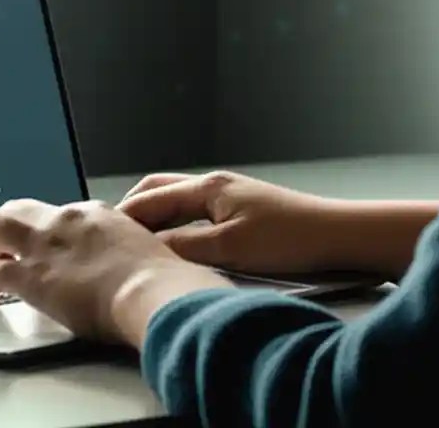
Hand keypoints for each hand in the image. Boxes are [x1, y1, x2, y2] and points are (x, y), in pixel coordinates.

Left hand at [0, 199, 232, 347]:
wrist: (154, 292)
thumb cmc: (160, 283)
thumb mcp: (146, 254)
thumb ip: (126, 255)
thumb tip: (127, 273)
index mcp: (95, 214)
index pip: (56, 215)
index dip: (42, 235)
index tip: (41, 252)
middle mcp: (65, 221)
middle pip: (17, 208)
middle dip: (2, 230)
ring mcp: (44, 245)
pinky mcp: (30, 276)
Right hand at [117, 171, 349, 275]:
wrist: (340, 236)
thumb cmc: (291, 239)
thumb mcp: (229, 248)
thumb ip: (183, 247)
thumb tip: (144, 250)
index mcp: (208, 188)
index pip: (148, 200)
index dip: (121, 220)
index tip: (98, 239)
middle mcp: (215, 186)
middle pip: (158, 192)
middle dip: (131, 213)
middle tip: (110, 238)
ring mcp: (230, 198)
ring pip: (177, 204)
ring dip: (155, 221)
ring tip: (137, 247)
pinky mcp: (242, 215)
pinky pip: (195, 216)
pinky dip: (176, 229)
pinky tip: (175, 250)